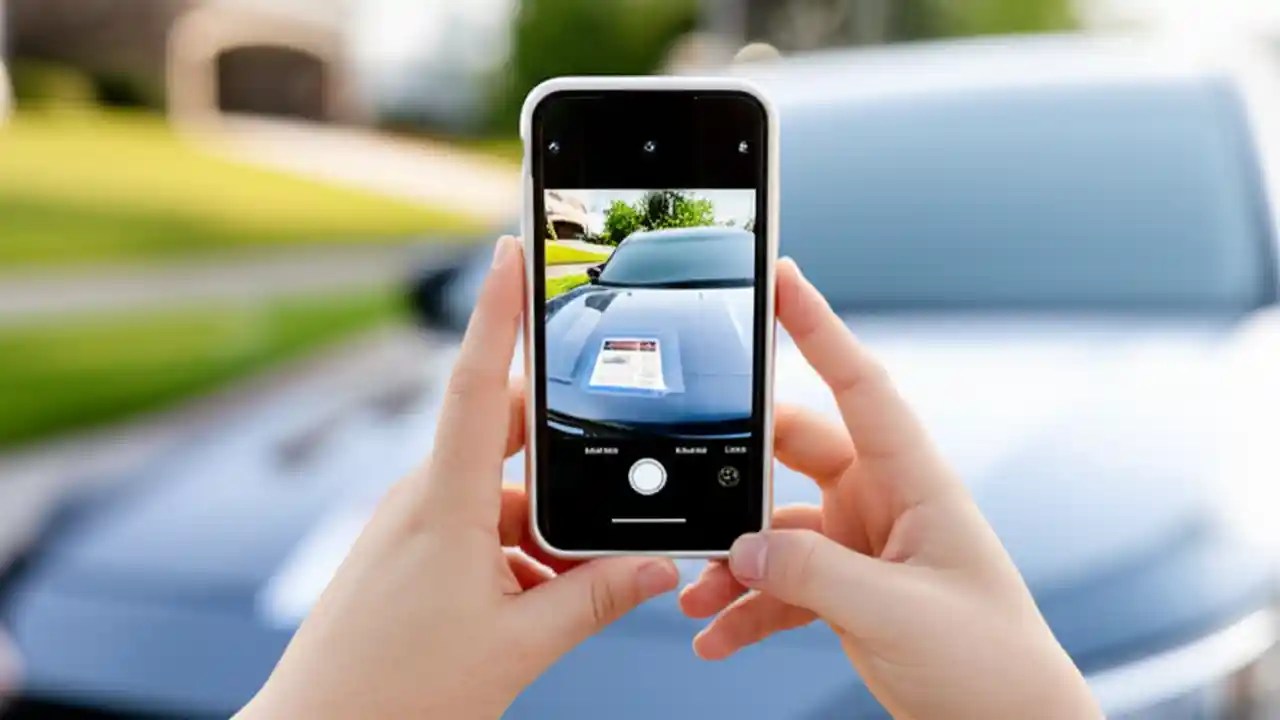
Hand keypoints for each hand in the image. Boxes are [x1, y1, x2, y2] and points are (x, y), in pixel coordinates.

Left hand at [238, 237, 677, 718]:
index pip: (473, 383)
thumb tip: (655, 569)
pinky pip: (475, 525)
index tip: (511, 249)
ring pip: (498, 494)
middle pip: (507, 442)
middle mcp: (420, 499)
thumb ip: (593, 599)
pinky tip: (535, 601)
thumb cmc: (394, 698)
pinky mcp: (406, 551)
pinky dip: (515, 551)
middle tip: (605, 509)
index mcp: (443, 507)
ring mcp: (410, 525)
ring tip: (566, 590)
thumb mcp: (518, 648)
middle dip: (566, 464)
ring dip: (544, 529)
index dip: (496, 310)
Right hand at [680, 259, 1099, 718]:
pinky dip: (742, 606)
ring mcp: (858, 545)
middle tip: (691, 483)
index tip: (779, 278)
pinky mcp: (842, 589)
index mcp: (914, 481)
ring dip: (732, 558)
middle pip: (793, 451)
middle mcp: (881, 502)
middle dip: (736, 468)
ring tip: (696, 591)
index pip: (860, 384)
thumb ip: (811, 574)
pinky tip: (716, 633)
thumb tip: (741, 549)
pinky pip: (776, 584)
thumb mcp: (896, 611)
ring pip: (772, 526)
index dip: (819, 326)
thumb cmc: (990, 662)